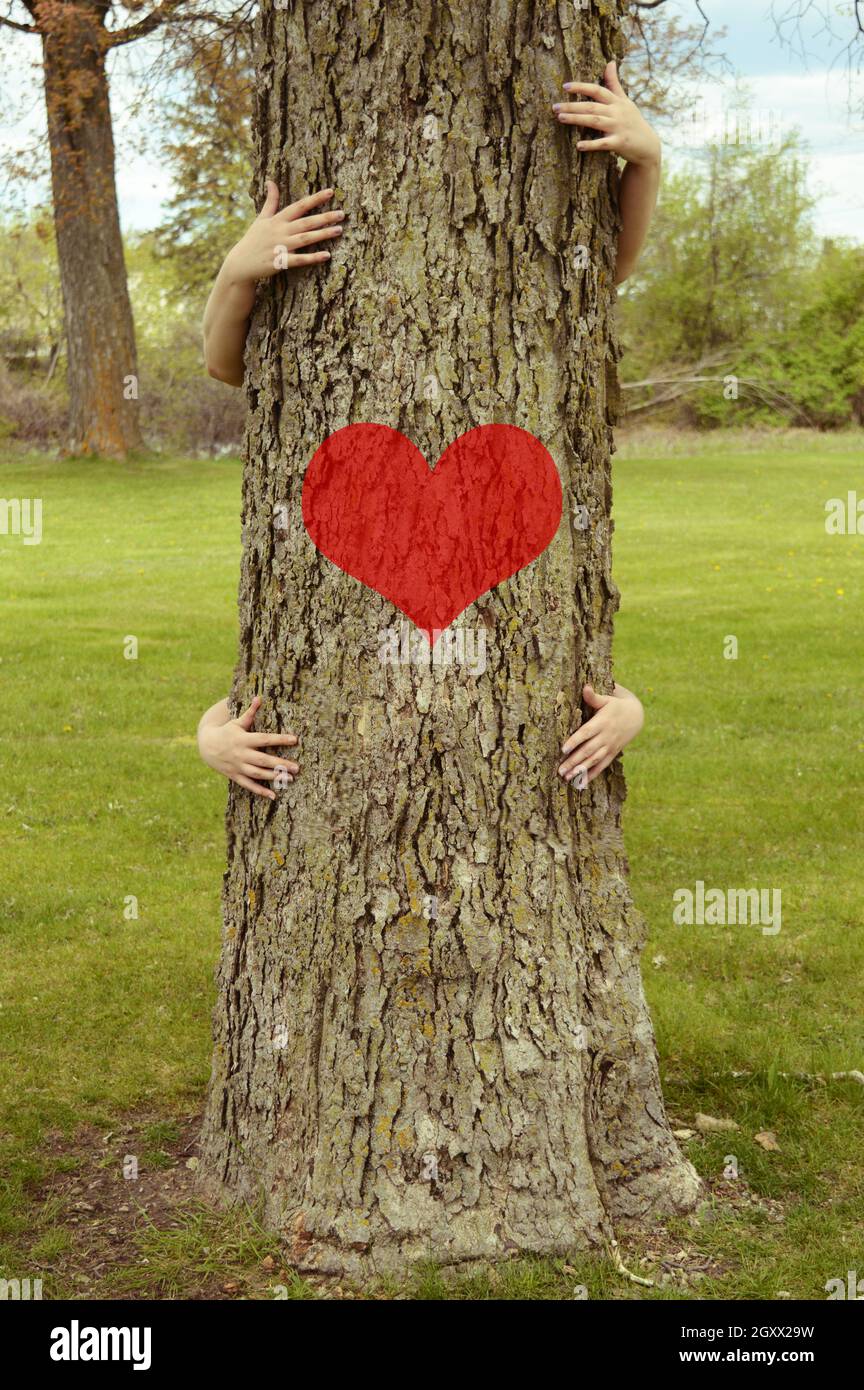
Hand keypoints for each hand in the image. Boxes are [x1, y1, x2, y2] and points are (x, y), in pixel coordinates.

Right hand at [197, 695, 299, 800]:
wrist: (206, 747)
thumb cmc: (227, 732)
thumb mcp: (237, 722)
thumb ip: (250, 713)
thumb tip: (259, 698)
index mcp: (244, 739)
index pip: (265, 739)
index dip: (280, 739)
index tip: (295, 739)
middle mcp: (241, 754)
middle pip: (263, 760)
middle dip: (280, 764)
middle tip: (297, 767)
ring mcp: (238, 766)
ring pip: (258, 774)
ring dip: (274, 777)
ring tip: (290, 778)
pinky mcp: (235, 776)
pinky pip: (249, 785)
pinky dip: (260, 791)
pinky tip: (274, 796)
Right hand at [222, 180, 345, 285]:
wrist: (240, 263)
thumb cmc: (253, 240)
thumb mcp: (261, 218)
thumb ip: (270, 201)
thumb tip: (271, 181)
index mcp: (277, 220)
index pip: (299, 206)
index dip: (315, 199)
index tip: (331, 192)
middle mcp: (280, 231)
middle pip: (306, 222)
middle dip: (324, 217)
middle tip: (342, 214)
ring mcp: (280, 246)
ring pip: (305, 239)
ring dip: (322, 234)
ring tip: (339, 230)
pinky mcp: (280, 262)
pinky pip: (299, 260)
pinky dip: (312, 258)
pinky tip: (327, 255)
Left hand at [553, 60, 660, 166]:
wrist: (648, 145)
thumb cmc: (633, 121)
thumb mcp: (625, 101)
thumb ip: (614, 83)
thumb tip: (610, 62)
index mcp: (616, 101)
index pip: (597, 90)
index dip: (582, 87)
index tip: (565, 86)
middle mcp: (616, 112)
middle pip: (592, 106)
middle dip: (572, 105)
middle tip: (555, 107)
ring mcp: (618, 127)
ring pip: (595, 121)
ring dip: (577, 119)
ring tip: (560, 118)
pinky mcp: (619, 143)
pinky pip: (603, 144)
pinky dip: (591, 145)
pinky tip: (578, 146)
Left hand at [558, 683, 643, 784]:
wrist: (636, 716)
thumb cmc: (616, 706)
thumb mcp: (607, 699)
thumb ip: (594, 697)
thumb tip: (585, 687)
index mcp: (602, 722)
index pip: (586, 733)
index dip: (575, 741)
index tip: (563, 749)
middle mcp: (606, 736)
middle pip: (588, 750)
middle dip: (573, 761)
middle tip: (560, 770)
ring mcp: (610, 746)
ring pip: (594, 760)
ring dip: (580, 770)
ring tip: (567, 778)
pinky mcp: (613, 753)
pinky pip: (602, 766)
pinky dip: (592, 774)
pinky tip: (581, 783)